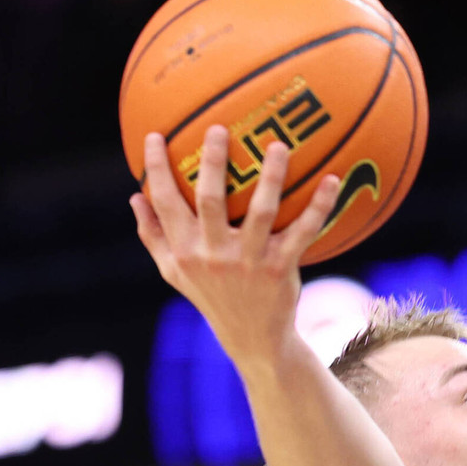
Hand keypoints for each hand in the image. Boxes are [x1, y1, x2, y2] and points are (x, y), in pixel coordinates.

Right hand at [129, 126, 341, 368]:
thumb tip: (135, 196)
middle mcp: (215, 254)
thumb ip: (154, 236)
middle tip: (218, 128)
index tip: (155, 136)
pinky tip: (332, 180)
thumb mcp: (175, 273)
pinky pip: (303, 232)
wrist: (252, 337)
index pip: (165, 204)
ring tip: (278, 145)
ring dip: (270, 177)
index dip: (156, 170)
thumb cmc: (211, 296)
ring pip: (261, 212)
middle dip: (212, 163)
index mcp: (186, 251)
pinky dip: (319, 207)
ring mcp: (250, 262)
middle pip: (210, 201)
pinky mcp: (281, 268)